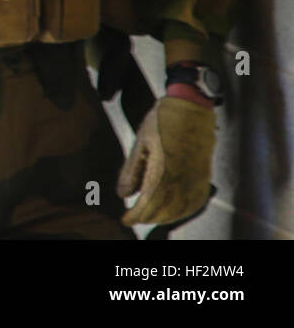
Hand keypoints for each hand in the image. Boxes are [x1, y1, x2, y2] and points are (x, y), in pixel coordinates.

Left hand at [117, 96, 215, 225]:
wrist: (191, 108)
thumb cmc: (163, 121)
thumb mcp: (140, 143)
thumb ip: (131, 171)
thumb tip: (122, 194)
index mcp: (163, 171)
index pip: (148, 203)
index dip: (136, 215)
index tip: (126, 219)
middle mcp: (182, 180)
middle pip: (164, 210)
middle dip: (147, 217)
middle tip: (134, 218)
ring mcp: (196, 179)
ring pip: (180, 209)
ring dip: (164, 217)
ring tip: (150, 217)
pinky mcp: (204, 176)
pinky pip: (196, 201)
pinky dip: (184, 211)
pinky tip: (175, 211)